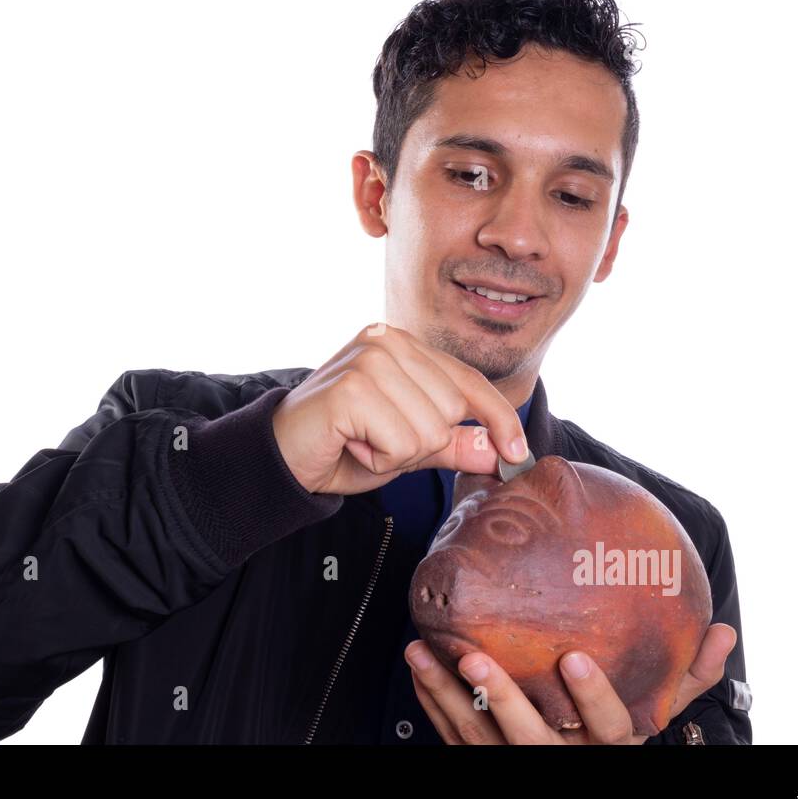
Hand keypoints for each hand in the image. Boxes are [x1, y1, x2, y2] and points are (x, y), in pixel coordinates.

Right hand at [271, 322, 527, 495]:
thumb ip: (452, 443)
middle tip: (376, 441)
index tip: (517, 452)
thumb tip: (500, 449)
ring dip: (398, 453)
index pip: (469, 381)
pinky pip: (402, 442)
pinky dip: (380, 458)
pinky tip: (350, 444)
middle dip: (422, 443)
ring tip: (361, 441)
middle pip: (453, 410)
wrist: (279, 458)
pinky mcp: (353, 387)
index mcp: (404, 344)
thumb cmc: (342, 446)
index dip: (499, 419)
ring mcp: (369, 358)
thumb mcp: (408, 447)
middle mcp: (388, 340)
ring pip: (431, 430)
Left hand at [405, 623, 737, 743]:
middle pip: (529, 738)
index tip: (573, 658)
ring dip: (445, 695)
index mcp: (608, 746)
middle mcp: (563, 760)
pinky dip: (432, 704)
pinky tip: (419, 668)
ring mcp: (520, 765)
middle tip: (473, 659)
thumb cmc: (614, 732)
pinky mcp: (485, 764)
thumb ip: (688, 674)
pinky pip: (453, 739)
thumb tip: (724, 631)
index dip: (591, 696)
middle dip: (499, 699)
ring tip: (421, 652)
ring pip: (477, 739)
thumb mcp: (657, 709)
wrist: (579, 770)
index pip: (605, 728)